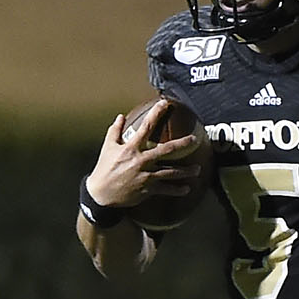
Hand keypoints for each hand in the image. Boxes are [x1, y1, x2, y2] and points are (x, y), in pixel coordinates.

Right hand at [84, 101, 201, 208]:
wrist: (101, 194)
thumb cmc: (104, 169)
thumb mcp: (107, 147)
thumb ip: (115, 131)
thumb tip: (120, 116)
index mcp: (131, 148)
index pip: (145, 127)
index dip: (156, 114)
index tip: (164, 104)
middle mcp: (141, 160)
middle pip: (167, 150)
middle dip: (183, 144)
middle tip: (194, 140)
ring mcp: (146, 175)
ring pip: (171, 172)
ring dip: (186, 171)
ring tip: (197, 169)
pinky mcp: (148, 189)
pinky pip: (166, 189)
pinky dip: (177, 190)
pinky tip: (187, 188)